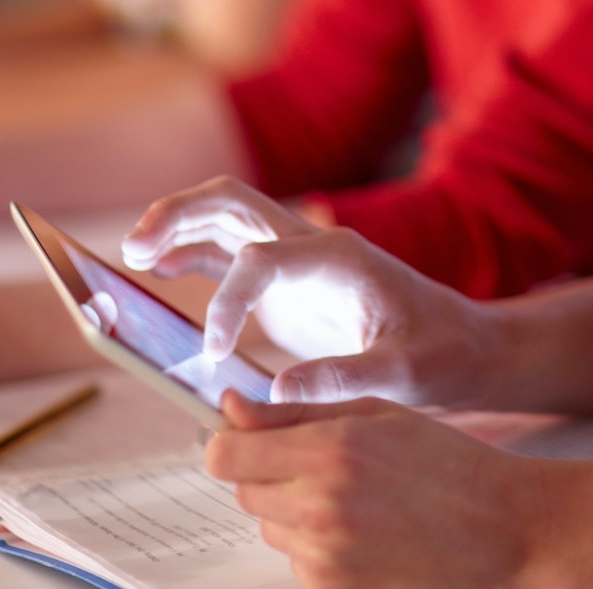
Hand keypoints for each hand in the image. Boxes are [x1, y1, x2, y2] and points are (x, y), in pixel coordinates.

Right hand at [122, 176, 498, 405]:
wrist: (462, 345)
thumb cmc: (440, 354)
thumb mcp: (405, 374)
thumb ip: (347, 378)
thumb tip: (279, 391)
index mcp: (339, 258)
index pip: (262, 257)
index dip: (228, 301)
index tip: (214, 351)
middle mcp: (311, 246)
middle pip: (234, 202)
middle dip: (181, 215)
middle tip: (134, 246)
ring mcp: (296, 259)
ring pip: (225, 218)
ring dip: (176, 227)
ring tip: (130, 255)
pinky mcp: (286, 283)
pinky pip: (228, 255)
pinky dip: (188, 255)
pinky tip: (155, 269)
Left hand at [209, 394, 545, 587]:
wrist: (505, 529)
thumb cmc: (448, 464)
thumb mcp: (377, 413)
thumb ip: (295, 412)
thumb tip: (230, 408)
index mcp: (329, 451)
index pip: (225, 455)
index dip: (231, 443)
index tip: (249, 438)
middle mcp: (319, 507)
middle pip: (244, 493)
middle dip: (271, 475)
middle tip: (327, 464)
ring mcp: (325, 557)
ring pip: (271, 528)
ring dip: (296, 512)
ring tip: (359, 499)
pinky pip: (297, 561)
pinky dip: (318, 546)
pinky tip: (368, 532)